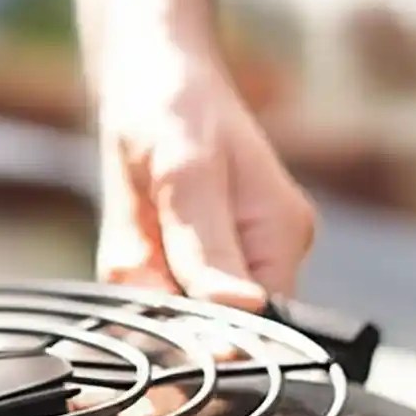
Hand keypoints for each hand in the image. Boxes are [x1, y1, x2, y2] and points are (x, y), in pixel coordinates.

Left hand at [95, 44, 315, 310]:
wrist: (150, 75)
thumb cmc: (171, 108)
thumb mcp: (183, 173)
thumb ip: (206, 250)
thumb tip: (241, 315)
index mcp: (280, 236)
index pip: (262, 328)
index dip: (213, 340)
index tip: (162, 322)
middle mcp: (266, 256)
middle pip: (221, 329)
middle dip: (170, 315)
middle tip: (138, 268)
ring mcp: (232, 258)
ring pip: (182, 316)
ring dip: (147, 295)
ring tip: (138, 235)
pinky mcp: (197, 257)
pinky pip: (162, 295)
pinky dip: (138, 282)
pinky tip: (136, 236)